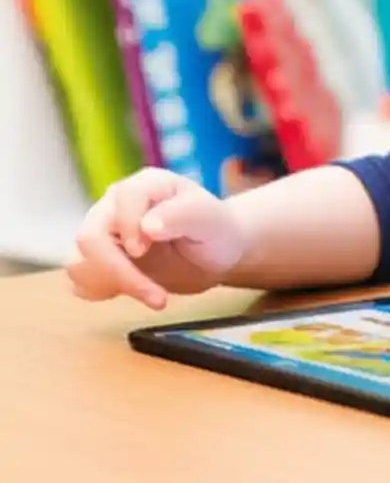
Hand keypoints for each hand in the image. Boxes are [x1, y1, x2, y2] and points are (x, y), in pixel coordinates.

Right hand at [66, 167, 249, 309]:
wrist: (214, 253)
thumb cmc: (214, 230)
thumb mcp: (209, 219)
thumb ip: (181, 216)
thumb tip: (147, 226)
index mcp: (144, 186)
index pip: (121, 201)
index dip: (128, 228)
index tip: (144, 251)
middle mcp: (115, 206)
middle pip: (90, 237)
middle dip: (119, 272)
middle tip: (158, 298)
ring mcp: (103, 233)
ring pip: (78, 262)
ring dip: (111, 284)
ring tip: (153, 294)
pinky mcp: (98, 260)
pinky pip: (81, 279)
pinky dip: (102, 290)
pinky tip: (135, 290)